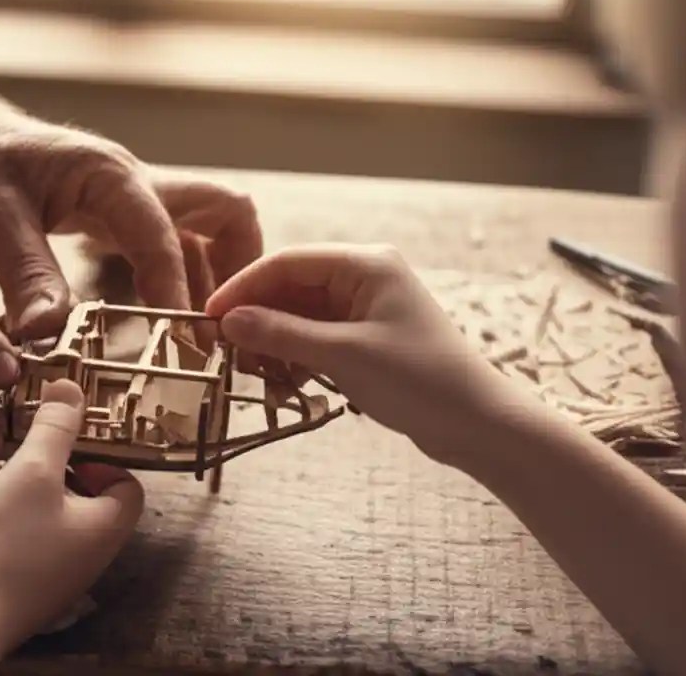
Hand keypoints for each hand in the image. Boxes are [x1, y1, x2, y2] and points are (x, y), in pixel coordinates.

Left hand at [0, 85, 261, 337]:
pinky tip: (154, 321)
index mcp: (111, 174)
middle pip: (224, 214)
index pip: (166, 238)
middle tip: (222, 330)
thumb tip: (50, 337)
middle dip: (237, 270)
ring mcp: (124, 198)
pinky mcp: (106, 215)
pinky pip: (161, 245)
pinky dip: (171, 279)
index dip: (177, 294)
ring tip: (200, 338)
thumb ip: (26, 276)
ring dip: (210, 277)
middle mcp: (131, 182)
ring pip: (199, 231)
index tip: (182, 345)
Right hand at [0, 381, 142, 658]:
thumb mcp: (33, 470)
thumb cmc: (6, 542)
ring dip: (19, 481)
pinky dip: (4, 507)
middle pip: (84, 494)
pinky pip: (22, 531)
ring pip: (45, 509)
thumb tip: (73, 387)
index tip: (70, 442)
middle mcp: (87, 553)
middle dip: (49, 463)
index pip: (128, 485)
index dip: (105, 457)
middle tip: (23, 446)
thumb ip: (55, 428)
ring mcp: (53, 569)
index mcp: (106, 528)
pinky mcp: (20, 578)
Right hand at [206, 244, 530, 467]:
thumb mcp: (343, 355)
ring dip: (275, 341)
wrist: (476, 423)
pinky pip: (317, 337)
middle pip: (291, 287)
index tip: (209, 316)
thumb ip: (282, 334)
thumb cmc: (419, 380)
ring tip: (255, 372)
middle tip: (227, 350)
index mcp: (366, 264)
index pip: (287, 262)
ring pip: (301, 315)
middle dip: (257, 318)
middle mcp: (365, 276)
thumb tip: (228, 320)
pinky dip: (296, 356)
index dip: (244, 287)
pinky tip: (283, 381)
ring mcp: (367, 308)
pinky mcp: (368, 337)